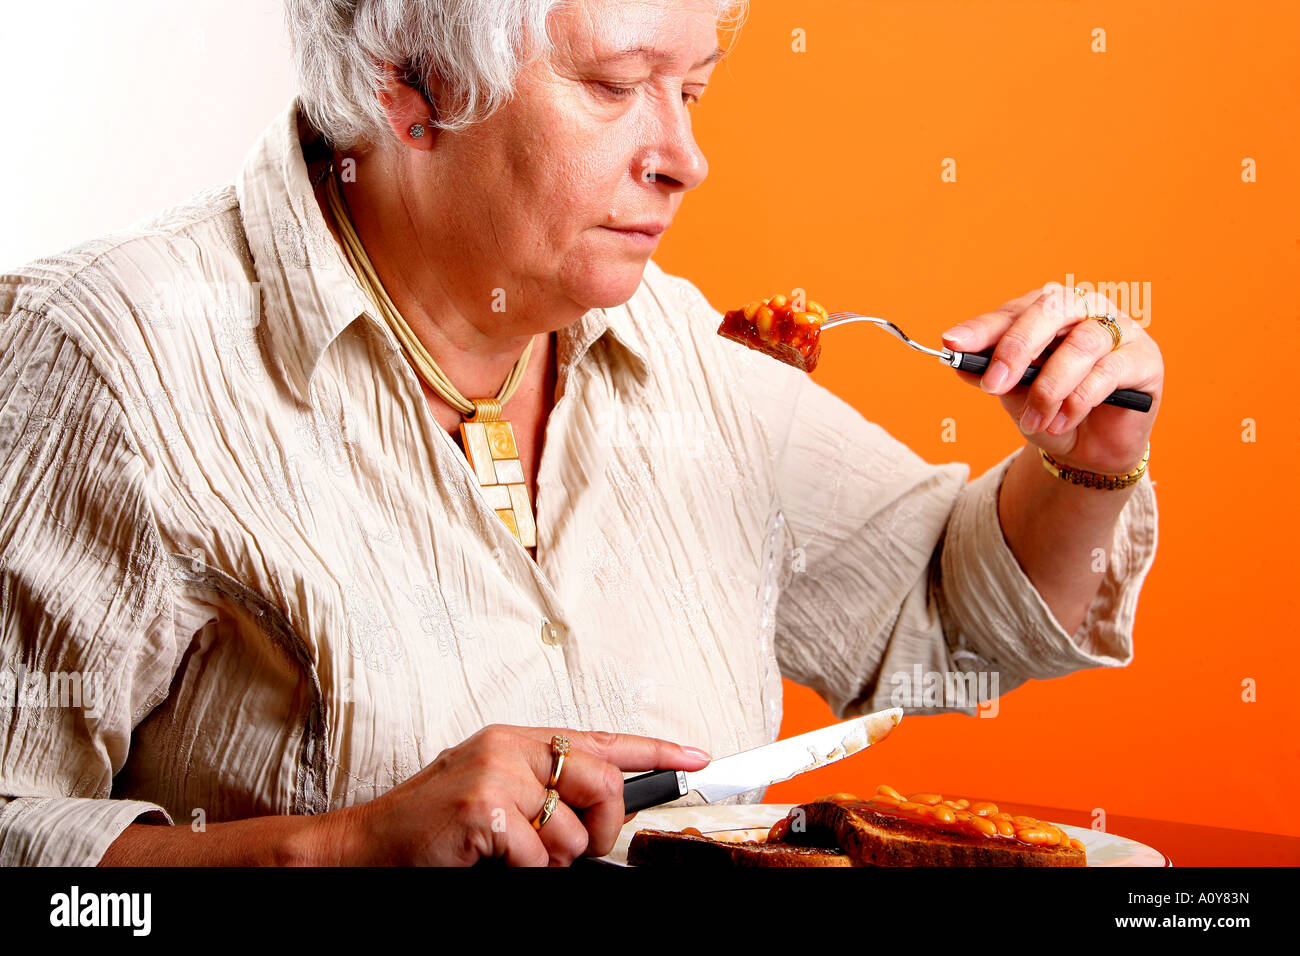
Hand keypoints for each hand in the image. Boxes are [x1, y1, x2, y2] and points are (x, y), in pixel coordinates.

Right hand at [314, 724, 710, 865]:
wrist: (369, 843)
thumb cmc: (436, 823)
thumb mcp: (494, 787)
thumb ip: (545, 785)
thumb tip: (605, 801)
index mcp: (518, 739)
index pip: (602, 738)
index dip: (657, 750)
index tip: (697, 758)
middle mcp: (511, 746)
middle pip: (603, 782)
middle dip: (604, 827)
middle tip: (576, 848)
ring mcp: (495, 774)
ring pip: (574, 830)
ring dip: (553, 859)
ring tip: (512, 854)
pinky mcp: (483, 809)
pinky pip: (538, 857)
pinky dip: (523, 871)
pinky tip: (490, 860)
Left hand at [941, 282, 1162, 474]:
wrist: (1088, 449)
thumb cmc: (1050, 410)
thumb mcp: (1012, 392)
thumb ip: (989, 373)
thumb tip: (958, 361)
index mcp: (1047, 311)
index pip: (1012, 311)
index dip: (983, 328)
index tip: (953, 344)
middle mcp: (1085, 310)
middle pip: (1051, 311)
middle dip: (1016, 348)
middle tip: (993, 385)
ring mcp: (1120, 330)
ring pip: (1082, 344)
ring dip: (1051, 388)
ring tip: (1035, 422)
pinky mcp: (1144, 358)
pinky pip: (1109, 371)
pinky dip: (1078, 400)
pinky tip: (1061, 422)